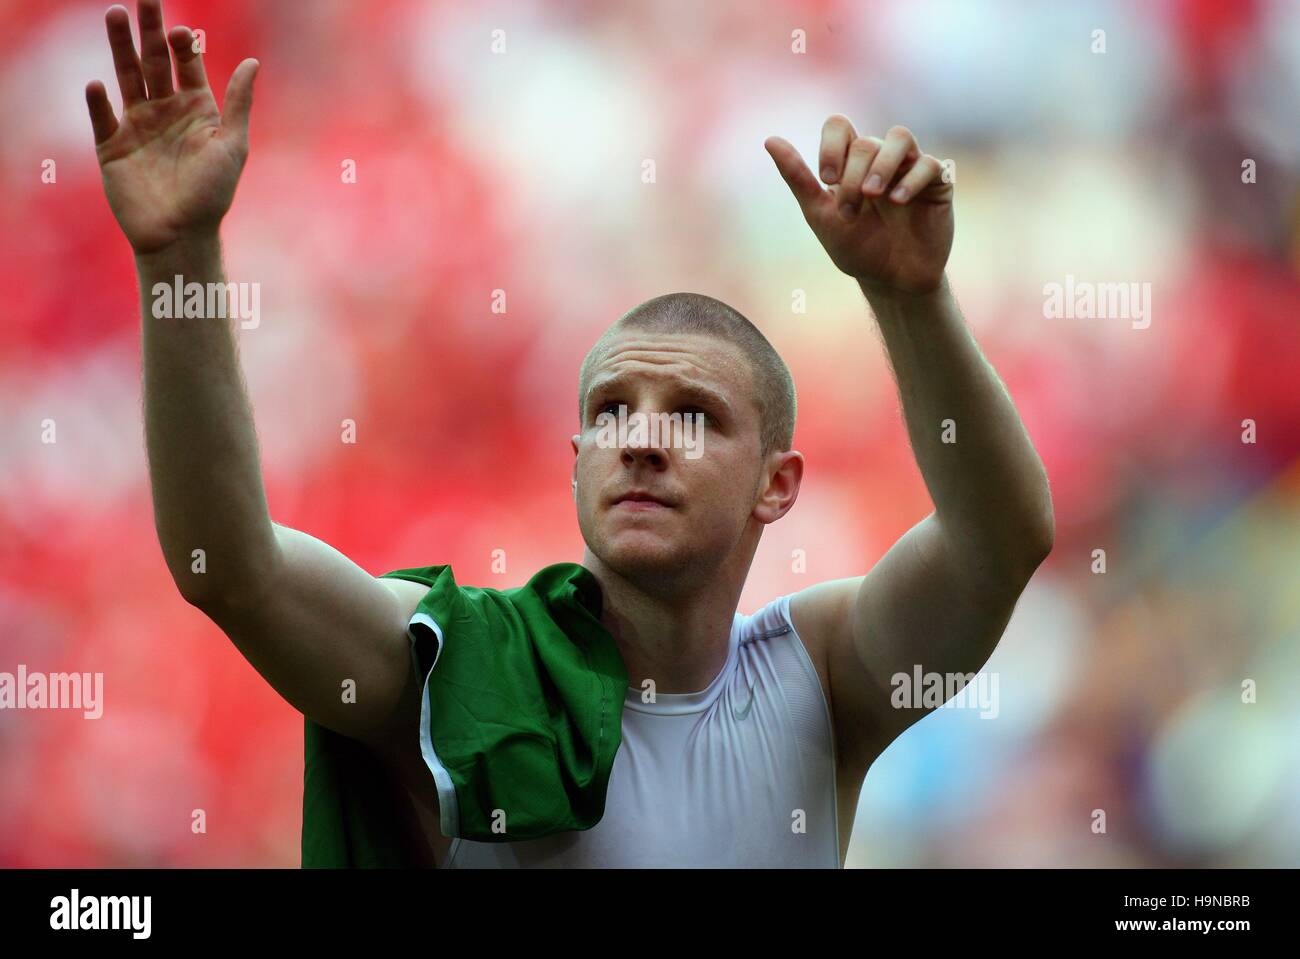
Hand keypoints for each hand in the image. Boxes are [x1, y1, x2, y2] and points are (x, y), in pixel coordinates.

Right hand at [85, 0, 257, 255]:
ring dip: (119, 48)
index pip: (186, 65)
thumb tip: (253, 62)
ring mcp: (137, 127)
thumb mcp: (232, 145)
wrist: (181, 235)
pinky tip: (98, 85)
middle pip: (153, 61)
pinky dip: (99, 102)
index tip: (181, 30)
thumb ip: (238, 103)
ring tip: (114, 16)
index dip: (183, 45)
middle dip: (148, 30)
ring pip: (126, 78)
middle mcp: (165, 112)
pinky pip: (103, 118)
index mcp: (196, 110)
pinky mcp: (112, 147)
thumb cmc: (213, 194)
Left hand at [765, 116, 952, 294]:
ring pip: (900, 137)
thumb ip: (798, 178)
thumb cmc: (857, 247)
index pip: (839, 126)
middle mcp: (882, 158)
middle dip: (852, 177)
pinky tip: (897, 201)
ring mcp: (911, 168)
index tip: (825, 180)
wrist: (892, 281)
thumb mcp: (820, 215)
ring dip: (882, 164)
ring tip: (874, 194)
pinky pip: (928, 164)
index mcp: (851, 162)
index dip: (831, 146)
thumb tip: (769, 140)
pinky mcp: (938, 183)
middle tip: (849, 211)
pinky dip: (911, 180)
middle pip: (865, 142)